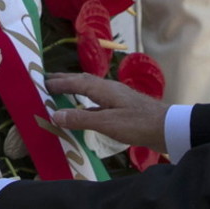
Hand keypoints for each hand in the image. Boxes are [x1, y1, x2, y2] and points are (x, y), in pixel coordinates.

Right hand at [46, 72, 169, 151]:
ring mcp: (117, 98)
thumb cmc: (138, 124)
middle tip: (47, 80)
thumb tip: (55, 114)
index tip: (41, 82)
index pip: (77, 81)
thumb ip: (81, 119)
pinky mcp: (123, 109)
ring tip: (61, 92)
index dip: (59, 82)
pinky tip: (83, 112)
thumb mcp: (107, 123)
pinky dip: (85, 104)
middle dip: (65, 80)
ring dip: (75, 90)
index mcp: (105, 88)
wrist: (168, 128)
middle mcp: (110, 89)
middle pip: (84, 81)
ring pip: (91, 90)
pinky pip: (97, 102)